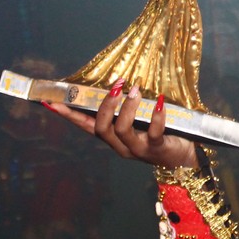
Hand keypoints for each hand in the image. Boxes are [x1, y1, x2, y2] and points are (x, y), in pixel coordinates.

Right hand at [43, 80, 199, 169]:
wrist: (186, 156)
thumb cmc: (161, 133)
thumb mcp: (140, 120)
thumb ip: (126, 108)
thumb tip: (116, 83)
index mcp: (113, 138)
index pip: (86, 126)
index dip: (69, 115)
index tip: (53, 102)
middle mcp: (121, 146)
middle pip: (101, 129)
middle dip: (105, 105)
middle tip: (116, 85)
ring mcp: (138, 150)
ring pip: (121, 130)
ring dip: (126, 108)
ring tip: (135, 90)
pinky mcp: (158, 150)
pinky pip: (153, 134)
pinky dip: (156, 117)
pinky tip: (160, 102)